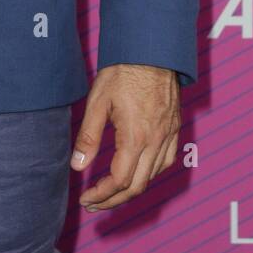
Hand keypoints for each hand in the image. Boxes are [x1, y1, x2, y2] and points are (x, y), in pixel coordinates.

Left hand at [70, 63, 180, 211]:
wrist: (151, 49)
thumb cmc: (122, 71)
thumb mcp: (98, 102)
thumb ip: (88, 136)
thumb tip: (77, 167)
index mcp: (136, 137)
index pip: (119, 181)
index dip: (101, 195)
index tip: (86, 199)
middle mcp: (156, 141)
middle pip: (137, 186)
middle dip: (114, 200)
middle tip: (93, 203)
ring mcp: (168, 135)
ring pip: (153, 177)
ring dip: (131, 190)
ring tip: (110, 192)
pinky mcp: (174, 128)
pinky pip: (166, 161)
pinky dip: (150, 174)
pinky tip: (137, 172)